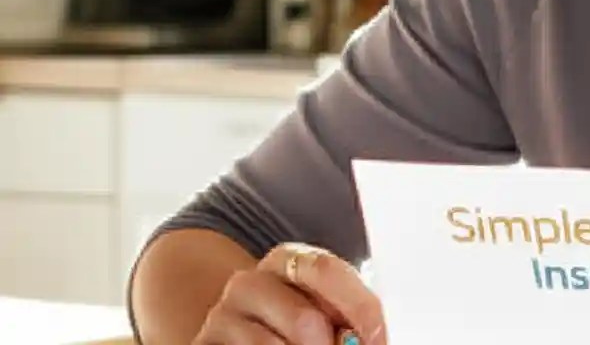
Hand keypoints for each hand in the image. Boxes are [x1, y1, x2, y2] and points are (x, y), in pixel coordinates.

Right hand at [193, 242, 386, 344]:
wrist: (237, 329)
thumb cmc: (295, 318)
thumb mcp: (324, 304)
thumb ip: (348, 312)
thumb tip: (374, 336)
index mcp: (288, 260)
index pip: (326, 271)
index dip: (361, 308)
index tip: (380, 336)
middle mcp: (249, 282)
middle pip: (306, 321)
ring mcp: (221, 316)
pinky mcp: (203, 344)